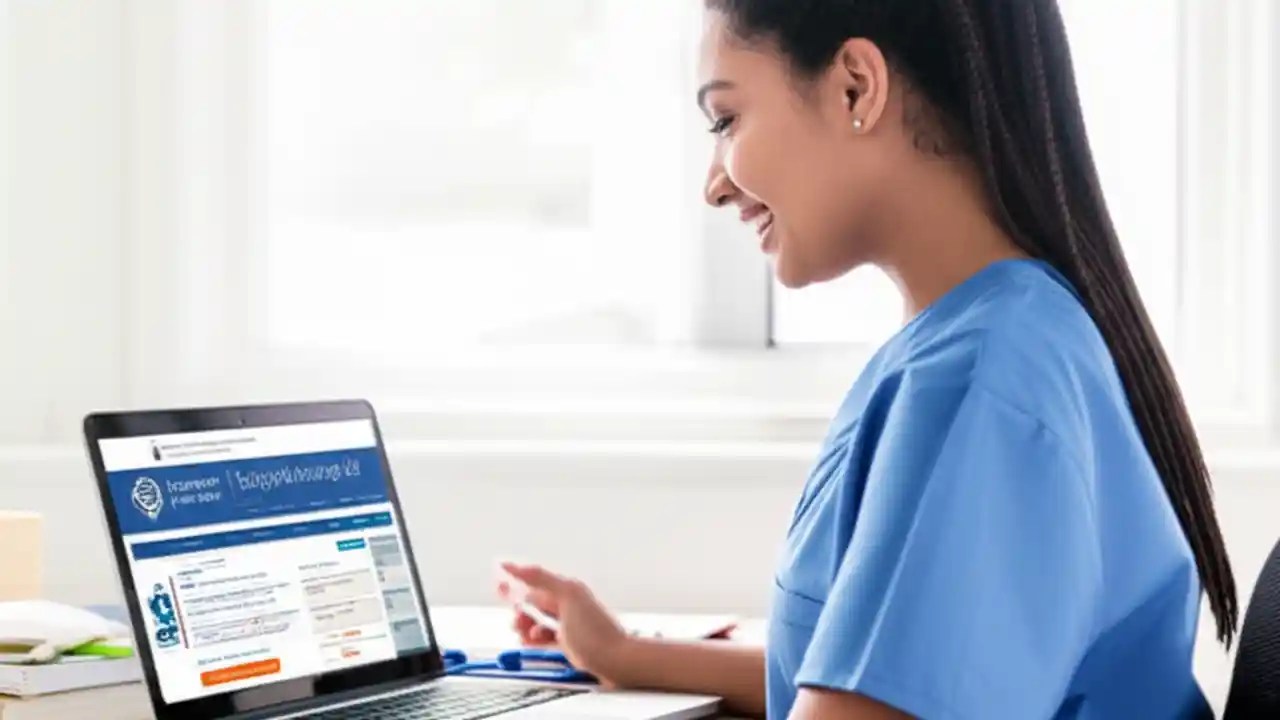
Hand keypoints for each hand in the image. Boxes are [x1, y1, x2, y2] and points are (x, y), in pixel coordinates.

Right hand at [496, 561, 629, 685]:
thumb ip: (541, 578)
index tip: (498, 583)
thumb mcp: (567, 597)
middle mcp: (568, 604)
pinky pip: (544, 638)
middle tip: (518, 622)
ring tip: (526, 634)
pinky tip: (533, 643)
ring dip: (526, 627)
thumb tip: (515, 565)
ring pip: (537, 621)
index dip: (516, 581)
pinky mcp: (570, 643)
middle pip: (534, 603)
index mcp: (568, 589)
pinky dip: (535, 640)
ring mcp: (569, 624)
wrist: (617, 661)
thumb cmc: (595, 631)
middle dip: (520, 610)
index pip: (535, 580)